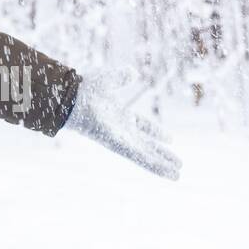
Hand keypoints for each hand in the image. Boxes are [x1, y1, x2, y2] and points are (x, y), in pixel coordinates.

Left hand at [62, 69, 181, 179]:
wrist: (71, 98)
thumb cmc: (84, 89)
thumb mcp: (108, 80)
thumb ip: (121, 76)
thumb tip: (133, 72)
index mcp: (120, 114)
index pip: (143, 126)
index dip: (156, 132)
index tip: (170, 138)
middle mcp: (122, 129)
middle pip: (146, 144)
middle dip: (161, 153)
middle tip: (177, 163)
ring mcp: (121, 139)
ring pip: (145, 155)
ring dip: (161, 165)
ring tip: (177, 175)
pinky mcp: (119, 146)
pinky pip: (141, 159)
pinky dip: (155, 166)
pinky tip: (169, 174)